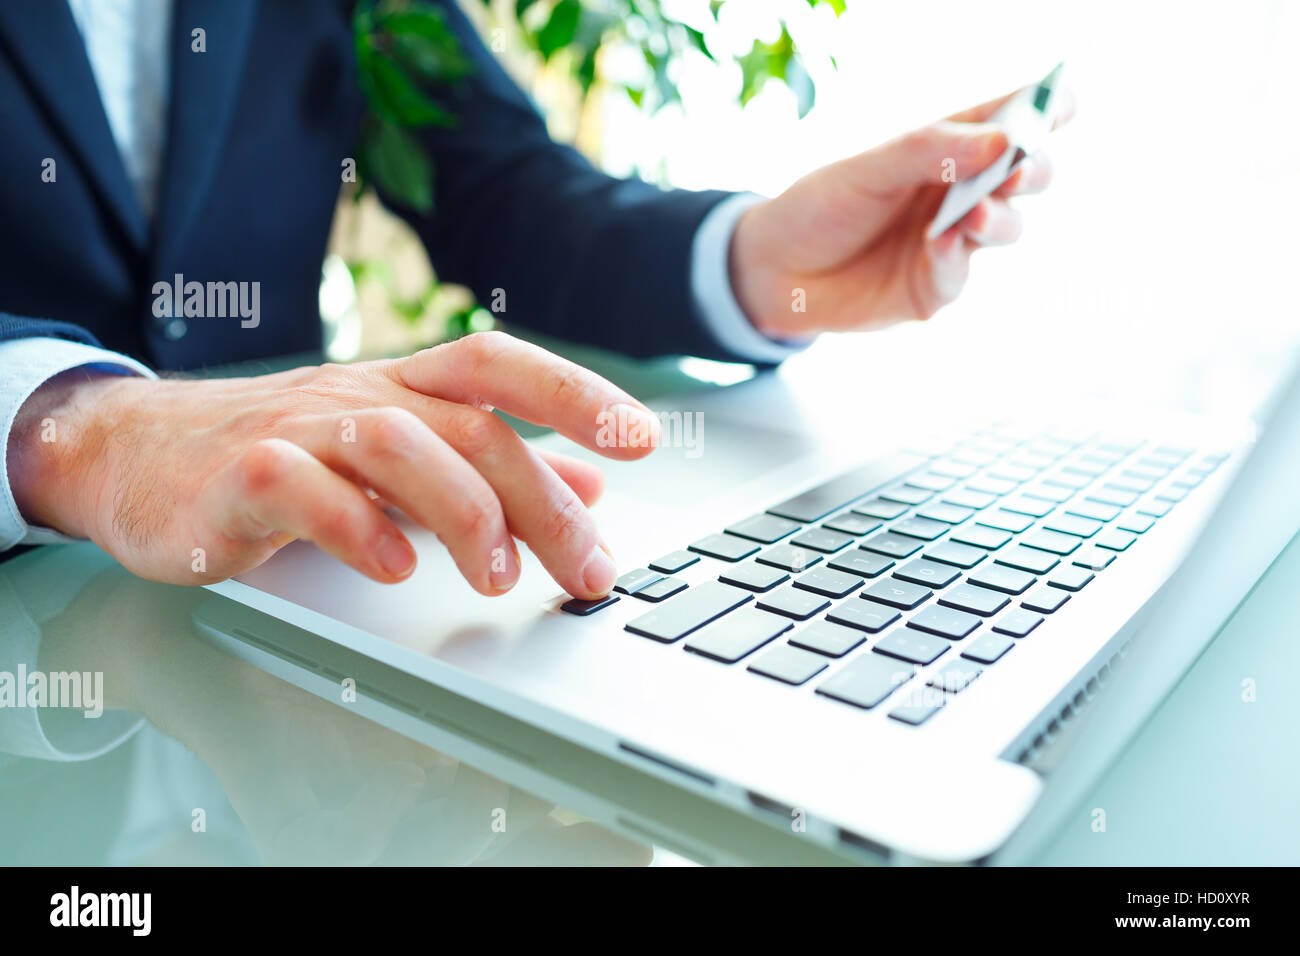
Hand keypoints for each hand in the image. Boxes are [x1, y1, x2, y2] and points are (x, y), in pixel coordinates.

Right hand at [8, 332, 660, 597]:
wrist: (138, 455)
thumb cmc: (282, 455)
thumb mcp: (398, 455)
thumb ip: (490, 470)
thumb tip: (589, 485)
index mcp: (402, 388)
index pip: (499, 365)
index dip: (574, 392)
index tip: (642, 438)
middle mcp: (360, 396)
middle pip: (471, 427)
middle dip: (544, 501)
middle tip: (590, 570)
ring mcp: (297, 428)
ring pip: (396, 443)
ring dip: (463, 514)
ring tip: (498, 578)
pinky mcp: (238, 475)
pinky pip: (302, 488)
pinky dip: (357, 528)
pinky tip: (393, 571)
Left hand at [729, 87, 1074, 337]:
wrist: (775, 270)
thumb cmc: (822, 205)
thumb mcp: (870, 168)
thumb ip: (931, 151)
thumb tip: (1002, 141)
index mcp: (950, 147)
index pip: (1012, 120)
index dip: (1045, 110)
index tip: (1058, 106)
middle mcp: (961, 191)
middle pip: (1027, 176)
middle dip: (1032, 169)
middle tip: (1019, 167)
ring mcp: (953, 241)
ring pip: (1007, 226)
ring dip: (999, 217)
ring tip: (975, 210)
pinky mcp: (934, 286)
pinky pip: (960, 272)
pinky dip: (954, 257)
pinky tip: (939, 244)